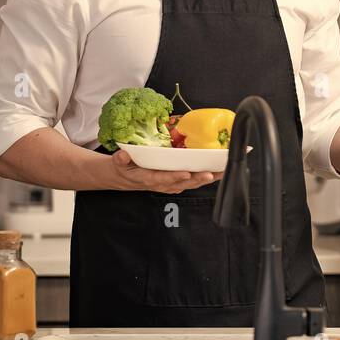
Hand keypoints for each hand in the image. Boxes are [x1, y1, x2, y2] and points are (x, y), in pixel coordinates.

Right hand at [104, 148, 218, 192]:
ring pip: (190, 183)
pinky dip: (205, 178)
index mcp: (148, 178)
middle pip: (182, 183)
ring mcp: (170, 184)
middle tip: (210, 174)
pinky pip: (192, 181)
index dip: (174, 177)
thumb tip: (122, 155)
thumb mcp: (119, 164)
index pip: (162, 178)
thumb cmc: (125, 168)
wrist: (125, 178)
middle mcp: (162, 183)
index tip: (185, 174)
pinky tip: (218, 172)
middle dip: (197, 179)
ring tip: (221, 173)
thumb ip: (120, 160)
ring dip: (205, 179)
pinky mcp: (176, 183)